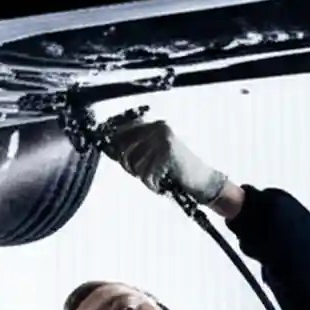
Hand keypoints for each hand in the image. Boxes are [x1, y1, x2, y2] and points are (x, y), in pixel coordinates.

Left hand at [107, 120, 228, 205]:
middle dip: (129, 166)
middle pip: (125, 149)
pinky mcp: (168, 152)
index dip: (114, 144)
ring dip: (144, 177)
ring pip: (135, 164)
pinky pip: (147, 174)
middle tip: (141, 175)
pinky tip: (163, 185)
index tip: (112, 154)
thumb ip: (133, 149)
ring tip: (157, 179)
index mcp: (154, 124)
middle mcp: (159, 127)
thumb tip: (108, 148)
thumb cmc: (174, 171)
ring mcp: (163, 138)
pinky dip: (153, 185)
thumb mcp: (152, 155)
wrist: (202, 180)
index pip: (123, 130)